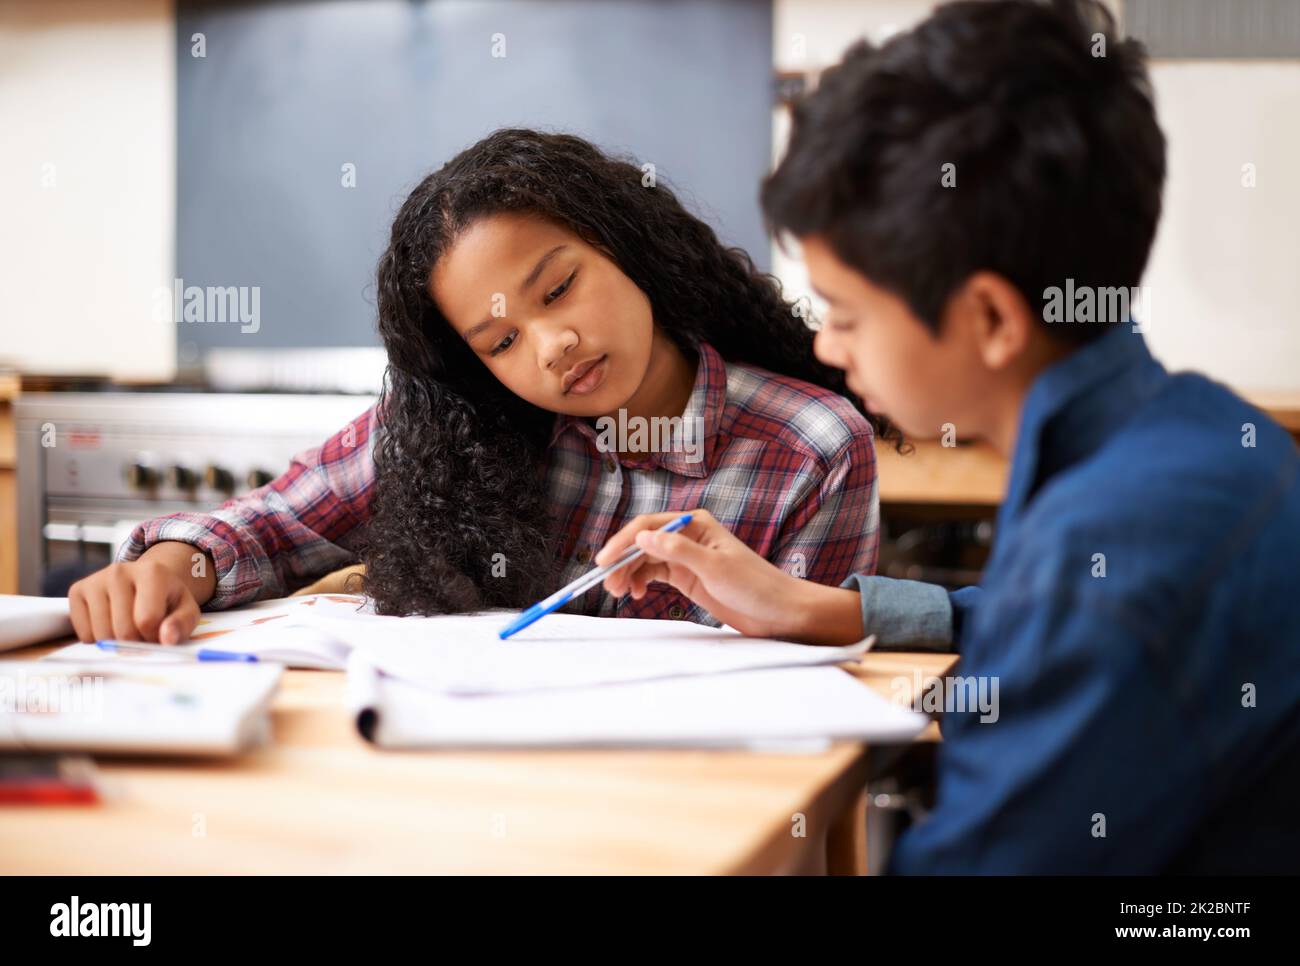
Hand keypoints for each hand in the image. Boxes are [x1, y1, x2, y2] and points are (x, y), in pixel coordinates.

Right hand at [68, 557, 202, 643]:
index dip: (155, 637)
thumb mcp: (186, 611)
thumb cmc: (167, 601)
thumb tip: (166, 638)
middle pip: (123, 630)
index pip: (147, 620)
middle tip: (144, 634)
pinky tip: (110, 624)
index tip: (160, 632)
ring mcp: (95, 580)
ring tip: (129, 628)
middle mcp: (119, 571)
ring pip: (102, 634)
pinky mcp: (76, 591)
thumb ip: (181, 624)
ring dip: (117, 643)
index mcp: (151, 572)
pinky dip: (98, 639)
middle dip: (136, 642)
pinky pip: (83, 633)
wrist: (145, 583)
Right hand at [594, 509, 864, 644]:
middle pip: (643, 542)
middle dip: (623, 561)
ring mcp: (687, 557)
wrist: (779, 612)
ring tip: (619, 593)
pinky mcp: (688, 577)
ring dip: (629, 573)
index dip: (623, 542)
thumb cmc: (755, 585)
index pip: (648, 525)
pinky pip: (655, 574)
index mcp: (696, 524)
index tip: (604, 562)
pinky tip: (635, 594)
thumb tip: (642, 536)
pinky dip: (641, 582)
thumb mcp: (714, 568)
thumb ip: (678, 550)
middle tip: (608, 585)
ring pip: (646, 560)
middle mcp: (688, 536)